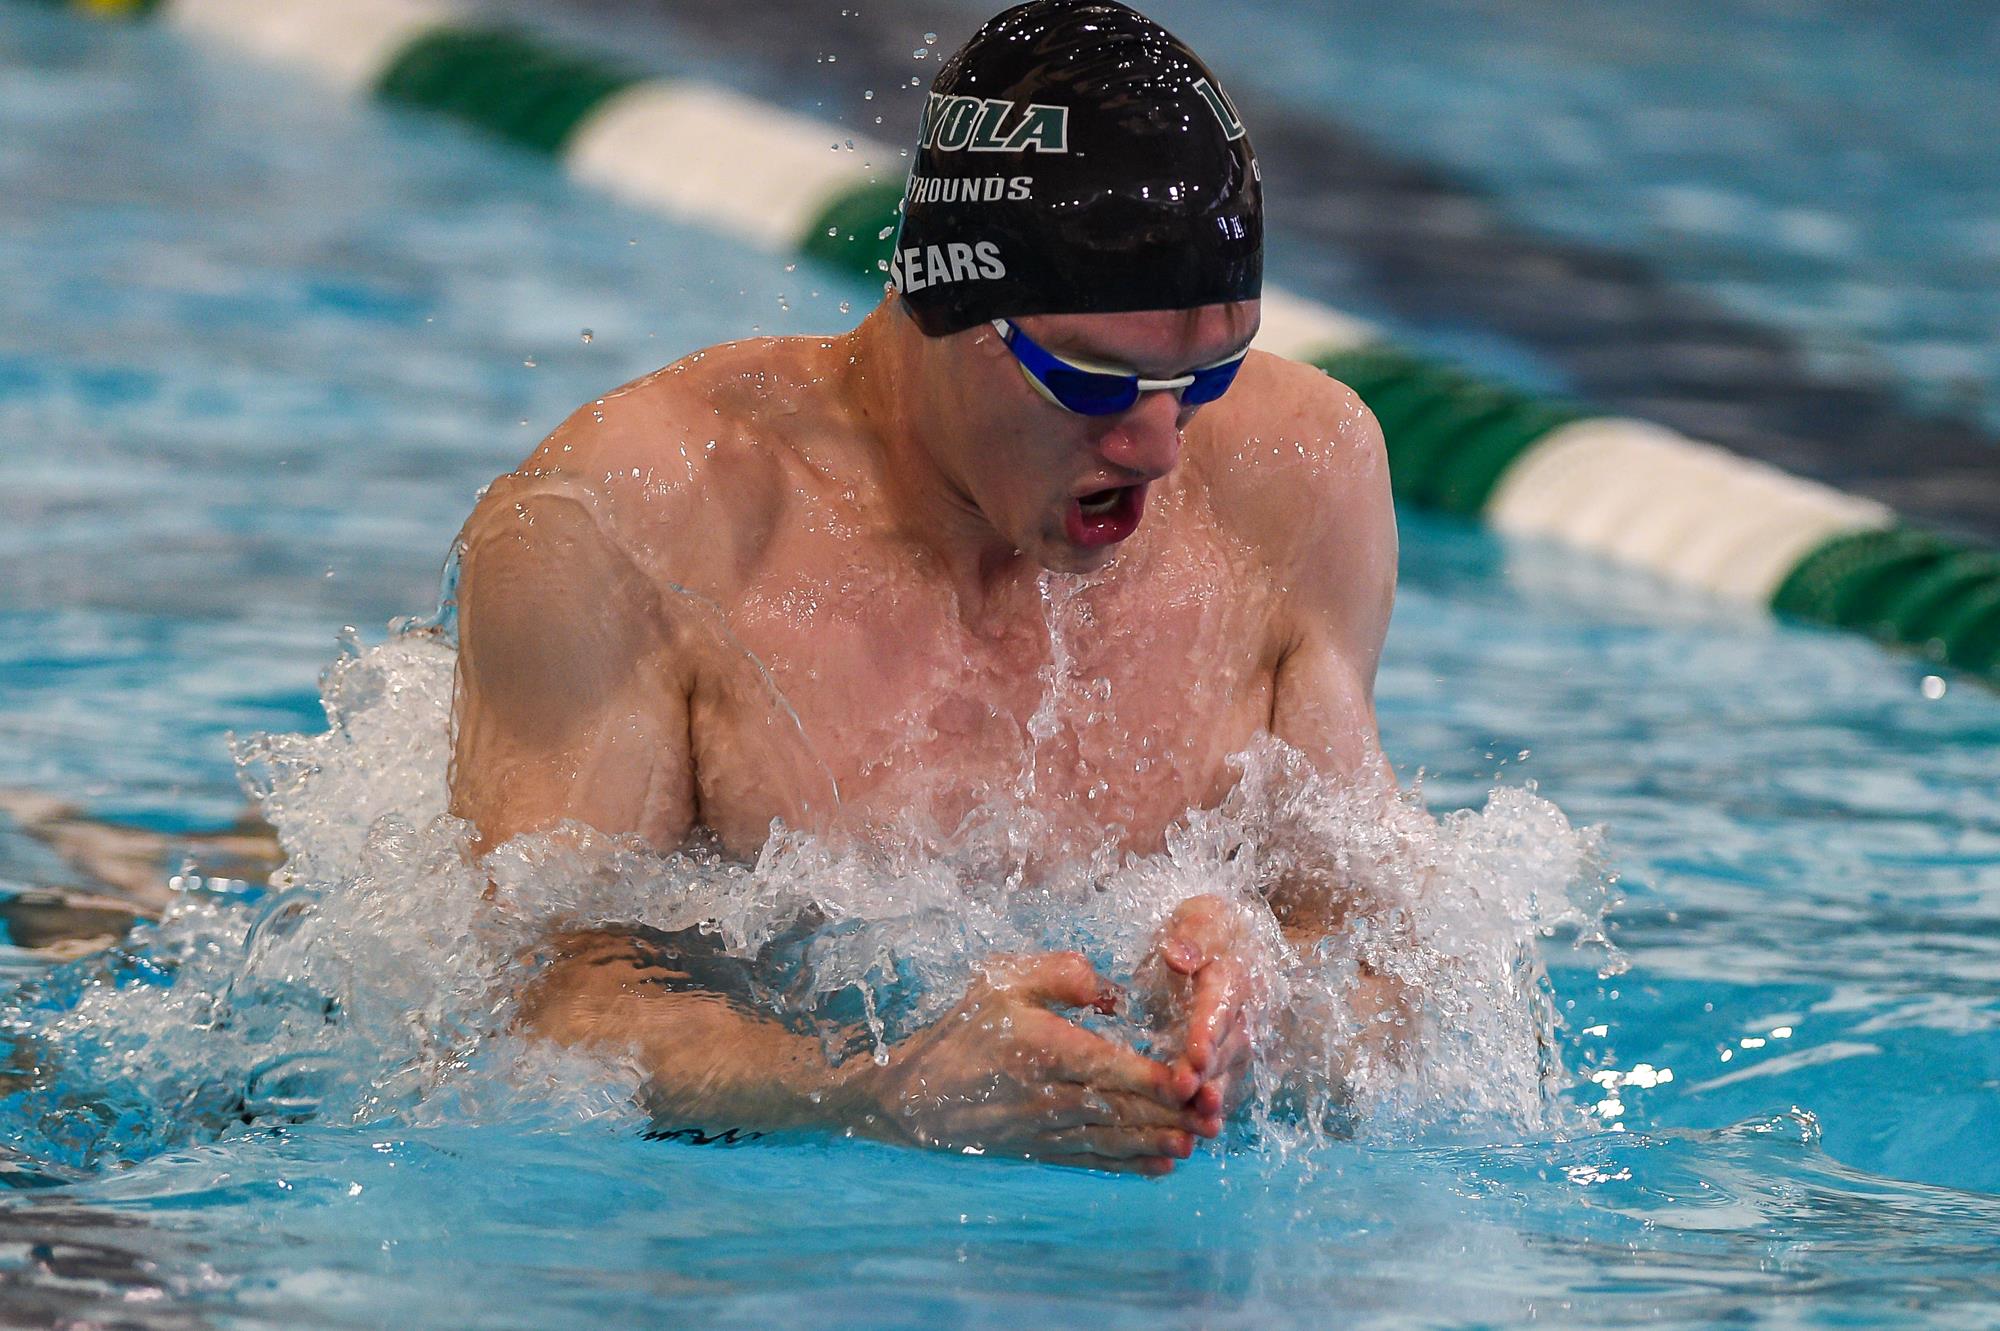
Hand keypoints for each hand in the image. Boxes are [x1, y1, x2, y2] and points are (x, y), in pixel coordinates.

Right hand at [850, 951, 1218, 1174]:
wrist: (912, 1095)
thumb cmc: (963, 1028)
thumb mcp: (1003, 980)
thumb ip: (1062, 974)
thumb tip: (1112, 992)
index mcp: (1045, 1049)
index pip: (1110, 1067)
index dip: (1154, 1078)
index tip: (1192, 1080)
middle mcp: (1049, 1096)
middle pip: (1122, 1109)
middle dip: (1172, 1115)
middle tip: (1217, 1117)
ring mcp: (1045, 1130)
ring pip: (1113, 1139)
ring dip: (1158, 1142)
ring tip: (1197, 1144)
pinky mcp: (1040, 1151)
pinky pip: (1092, 1160)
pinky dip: (1128, 1164)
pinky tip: (1161, 1165)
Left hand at [1148, 895, 1265, 1121]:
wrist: (1226, 942)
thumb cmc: (1205, 928)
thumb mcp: (1200, 916)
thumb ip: (1191, 936)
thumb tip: (1176, 955)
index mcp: (1233, 974)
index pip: (1221, 1005)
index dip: (1208, 1031)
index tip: (1195, 1055)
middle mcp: (1243, 1012)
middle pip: (1227, 1046)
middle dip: (1206, 1072)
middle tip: (1183, 1092)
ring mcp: (1239, 1039)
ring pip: (1228, 1071)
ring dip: (1213, 1096)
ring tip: (1200, 1120)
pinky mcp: (1228, 1058)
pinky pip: (1223, 1084)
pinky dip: (1212, 1107)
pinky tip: (1198, 1130)